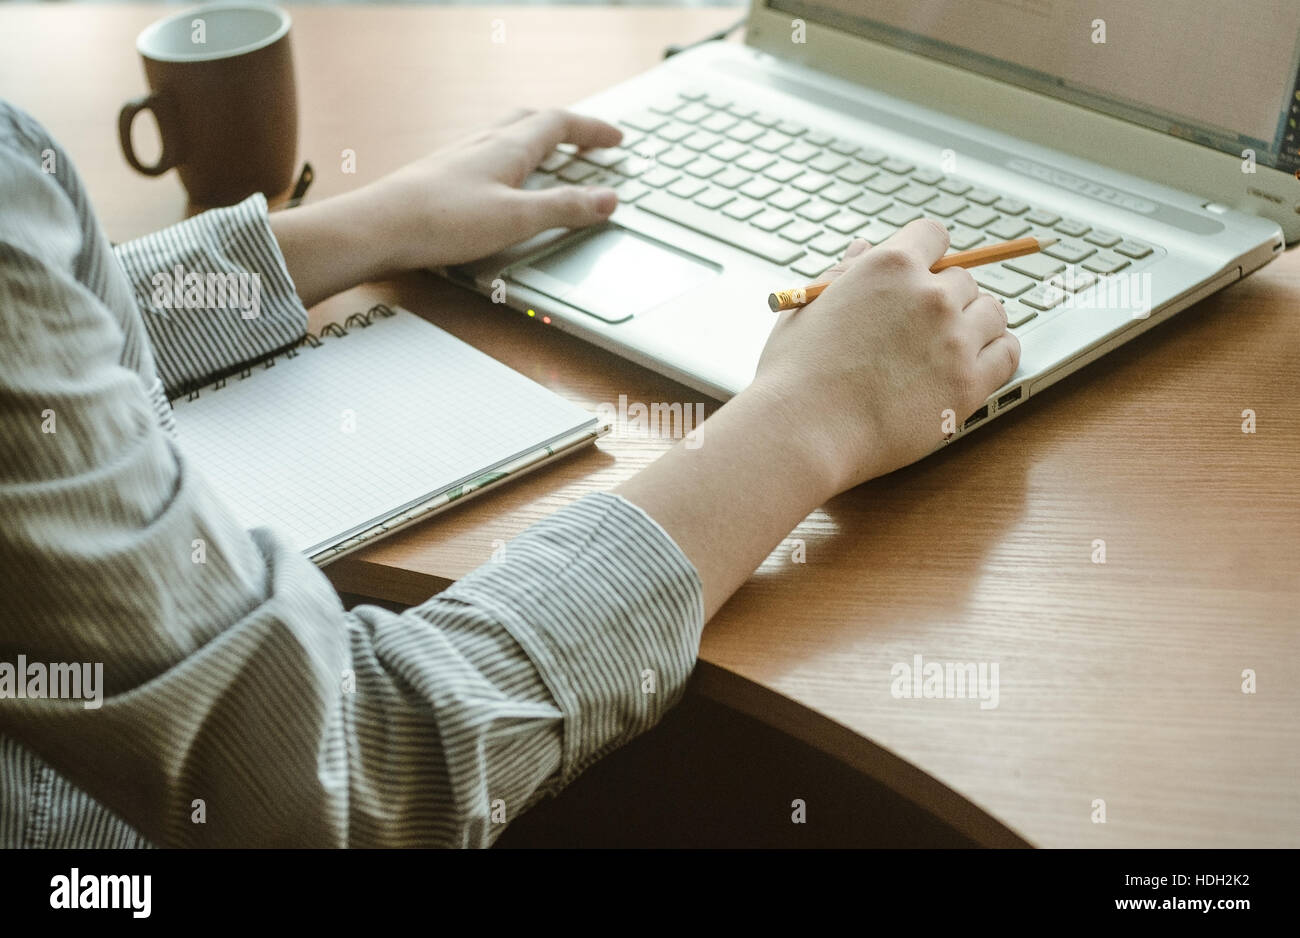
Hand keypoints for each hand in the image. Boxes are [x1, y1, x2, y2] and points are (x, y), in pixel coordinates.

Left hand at [361, 108, 622, 270]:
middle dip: (567, 128)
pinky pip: (488, 155)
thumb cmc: (441, 220)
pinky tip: (503, 181)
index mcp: (508, 147)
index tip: (617, 139)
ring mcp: (461, 157)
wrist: (378, 227)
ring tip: (552, 156)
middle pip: (533, 120)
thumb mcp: (516, 218)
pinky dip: (511, 159)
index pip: (560, 123)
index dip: (593, 130)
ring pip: (508, 135)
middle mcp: (484, 143)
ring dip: (538, 140)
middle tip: (588, 140)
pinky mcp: (443, 176)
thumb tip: (608, 199)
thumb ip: (564, 208)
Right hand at [750, 218, 1019, 492]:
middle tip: (921, 329)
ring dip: (974, 324)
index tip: (923, 274)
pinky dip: (995, 353)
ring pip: (992, 312)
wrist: (804, 431)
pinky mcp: (970, 382)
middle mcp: (930, 295)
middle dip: (945, 299)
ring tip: (949, 348)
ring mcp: (955, 339)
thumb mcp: (808, 307)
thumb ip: (842, 273)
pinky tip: (975, 362)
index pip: (933, 235)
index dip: (928, 254)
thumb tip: (863, 249)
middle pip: (964, 280)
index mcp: (889, 266)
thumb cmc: (795, 373)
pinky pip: (1007, 353)